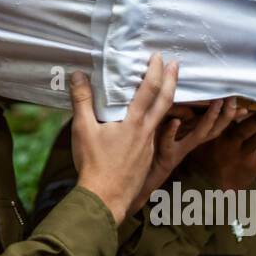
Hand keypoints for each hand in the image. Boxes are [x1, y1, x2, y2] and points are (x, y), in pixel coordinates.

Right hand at [66, 54, 177, 225]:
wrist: (105, 198)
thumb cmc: (94, 164)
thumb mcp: (83, 129)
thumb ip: (82, 100)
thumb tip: (78, 75)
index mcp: (134, 123)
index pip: (150, 90)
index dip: (156, 71)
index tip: (160, 57)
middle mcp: (147, 132)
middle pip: (166, 101)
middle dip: (172, 80)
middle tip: (176, 65)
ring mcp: (149, 147)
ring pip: (162, 119)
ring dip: (165, 101)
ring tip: (162, 90)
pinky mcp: (146, 159)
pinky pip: (154, 134)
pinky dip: (154, 121)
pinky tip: (142, 124)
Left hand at [126, 96, 241, 216]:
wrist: (136, 186)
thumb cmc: (147, 158)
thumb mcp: (162, 135)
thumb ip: (172, 123)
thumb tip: (180, 108)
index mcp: (187, 140)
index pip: (213, 125)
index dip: (227, 115)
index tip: (239, 102)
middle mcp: (186, 146)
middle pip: (213, 130)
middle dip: (226, 115)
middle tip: (234, 99)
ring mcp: (177, 153)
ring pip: (198, 135)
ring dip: (208, 119)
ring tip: (217, 104)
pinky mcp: (163, 158)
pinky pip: (168, 144)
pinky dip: (171, 132)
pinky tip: (175, 121)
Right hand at [188, 109, 255, 189]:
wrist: (216, 186)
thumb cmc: (206, 155)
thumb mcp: (200, 142)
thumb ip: (205, 123)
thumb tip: (205, 101)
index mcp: (216, 140)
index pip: (224, 124)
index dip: (232, 114)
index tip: (239, 103)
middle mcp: (231, 148)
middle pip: (245, 133)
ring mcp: (246, 157)